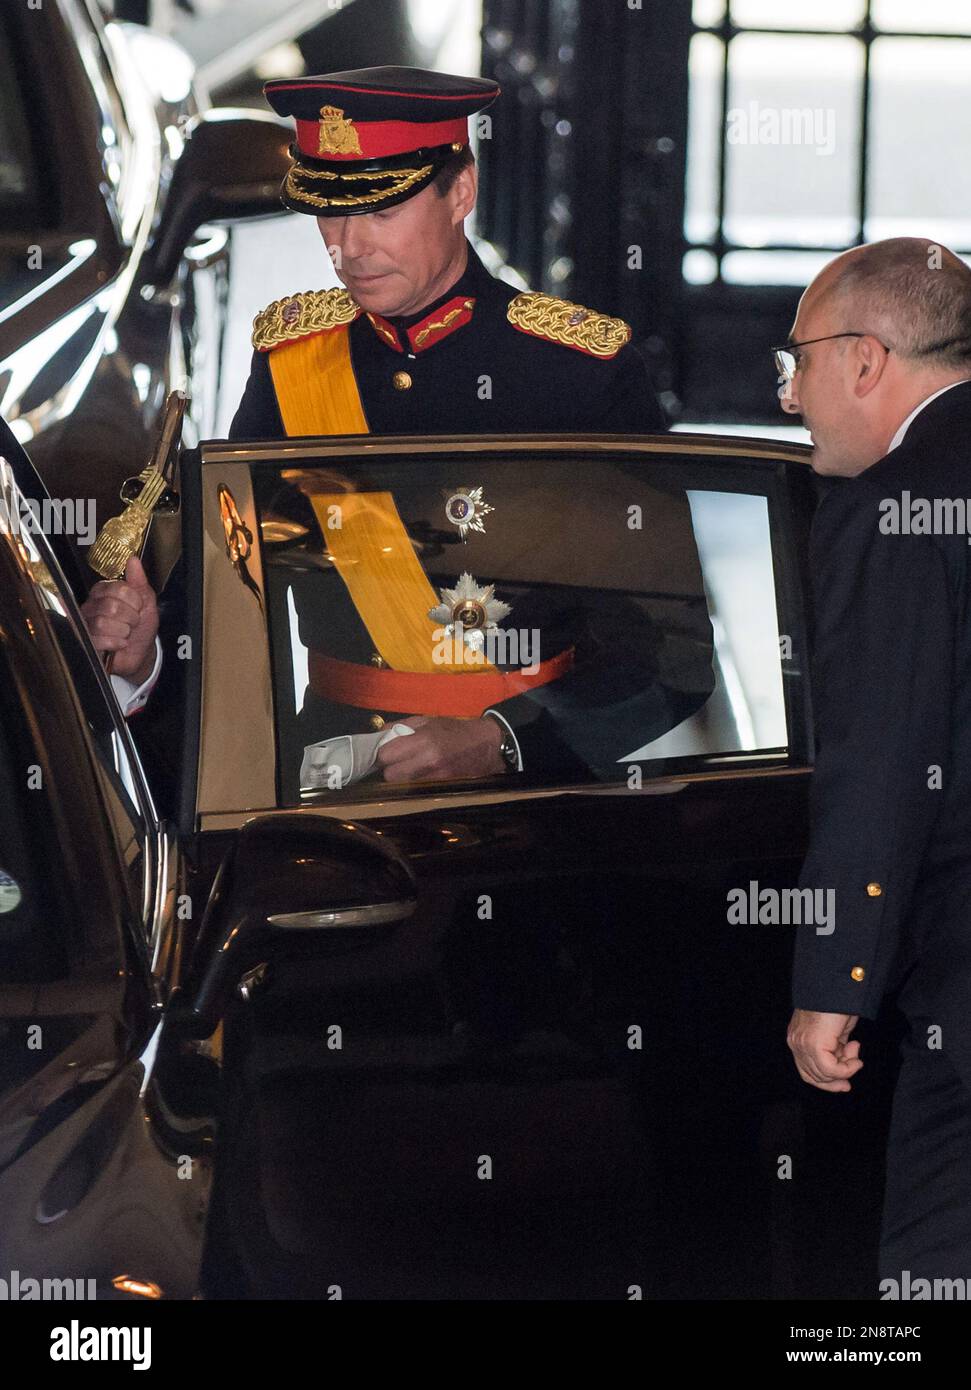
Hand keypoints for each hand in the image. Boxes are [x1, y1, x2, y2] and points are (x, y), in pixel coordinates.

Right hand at [80, 556, 158, 681]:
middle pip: (110, 606)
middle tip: (133, 622)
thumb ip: (139, 581)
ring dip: (123, 630)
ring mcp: (85, 623)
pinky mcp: (86, 642)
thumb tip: (133, 559)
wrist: (141, 652)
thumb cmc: (141, 626)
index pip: (117, 588)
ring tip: (126, 633)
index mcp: (103, 591)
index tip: (138, 607)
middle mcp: (91, 605)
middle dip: (130, 617)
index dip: (134, 600)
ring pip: (103, 622)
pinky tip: (120, 643)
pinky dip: (116, 642)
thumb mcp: (146, 602)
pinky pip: (98, 639)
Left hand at [376, 715, 505, 782]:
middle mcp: (427, 759)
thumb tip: (380, 733)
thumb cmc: (455, 729)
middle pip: (390, 775)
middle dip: (389, 768)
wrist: (486, 745)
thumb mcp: (428, 720)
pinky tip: (419, 772)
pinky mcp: (440, 785)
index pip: (386, 755)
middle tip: (395, 761)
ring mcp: (434, 775)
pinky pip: (415, 786)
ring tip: (407, 766)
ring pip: (401, 783)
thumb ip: (402, 725)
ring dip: (400, 776)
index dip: (382, 754)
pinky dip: (412, 781)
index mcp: (423, 739)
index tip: (385, 751)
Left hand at [787, 1009, 862, 1092]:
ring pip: (824, 1074)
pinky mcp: (813, 1044)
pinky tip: (856, 1054)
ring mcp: (802, 1044)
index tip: (845, 1083)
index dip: (827, 1081)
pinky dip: (847, 1067)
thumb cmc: (837, 1003)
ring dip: (846, 1067)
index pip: (807, 1071)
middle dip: (837, 1079)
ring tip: (855, 1049)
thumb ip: (834, 1048)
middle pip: (814, 1076)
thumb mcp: (834, 1031)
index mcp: (798, 1038)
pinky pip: (831, 1069)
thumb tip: (844, 1066)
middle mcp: (796, 1042)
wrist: (836, 986)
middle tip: (855, 1068)